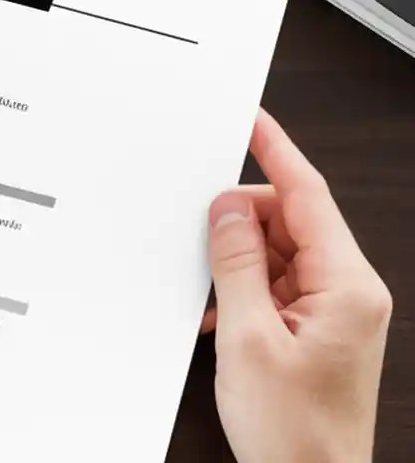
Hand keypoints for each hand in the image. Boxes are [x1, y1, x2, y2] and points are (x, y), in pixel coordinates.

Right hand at [203, 111, 390, 462]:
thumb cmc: (293, 431)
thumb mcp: (247, 337)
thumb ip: (237, 263)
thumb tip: (227, 207)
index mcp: (347, 286)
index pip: (307, 195)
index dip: (276, 150)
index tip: (252, 119)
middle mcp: (350, 291)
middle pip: (289, 222)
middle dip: (242, 224)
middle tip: (201, 241)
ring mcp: (335, 310)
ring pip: (279, 254)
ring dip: (240, 266)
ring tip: (216, 301)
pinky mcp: (318, 329)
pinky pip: (277, 285)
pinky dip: (245, 292)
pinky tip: (222, 318)